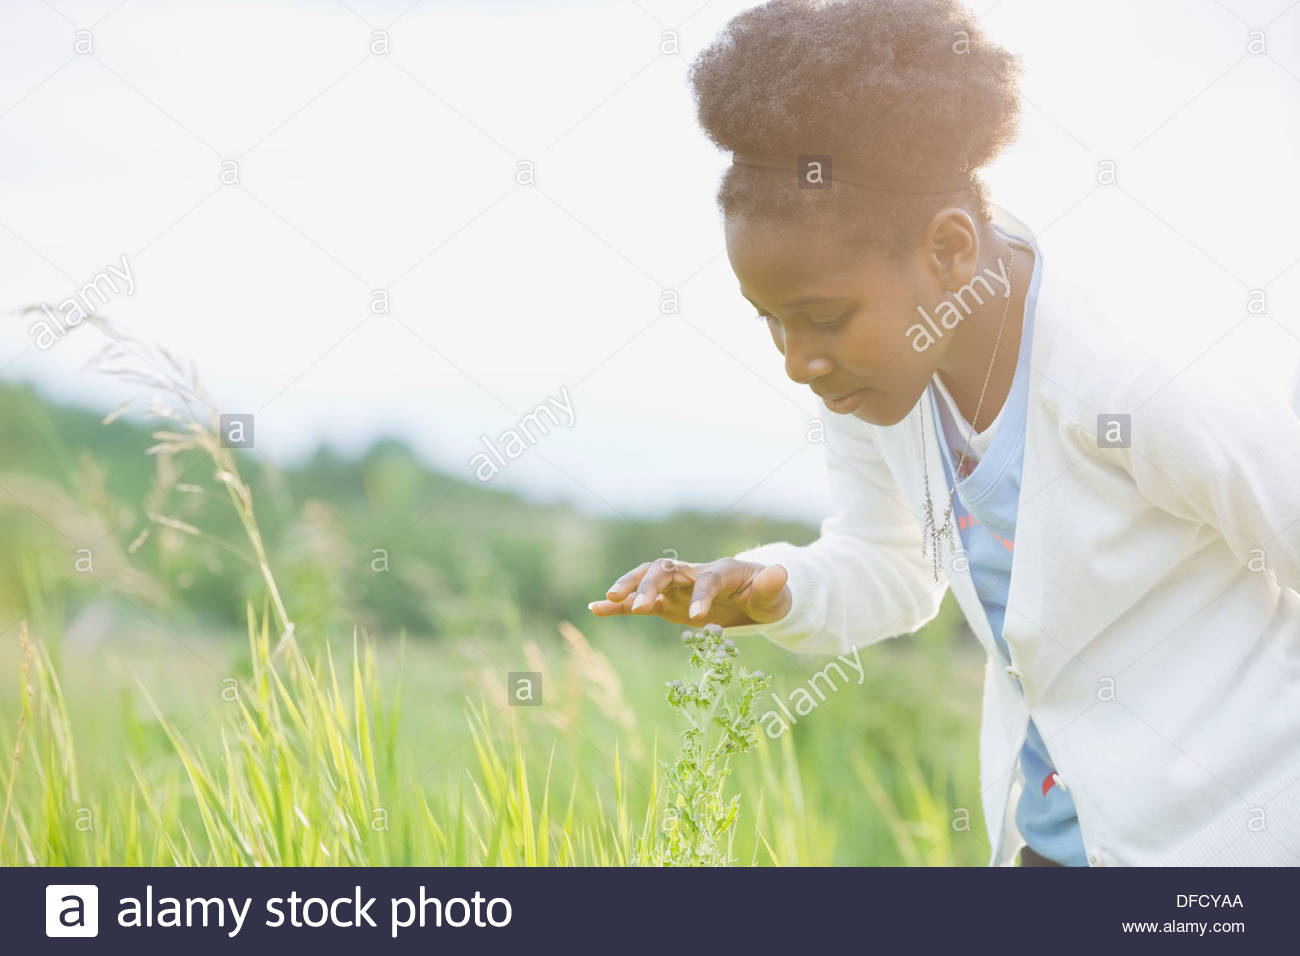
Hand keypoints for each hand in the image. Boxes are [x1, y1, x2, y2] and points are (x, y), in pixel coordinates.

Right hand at [588, 556, 790, 628]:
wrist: (755, 598)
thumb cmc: (767, 597)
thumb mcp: (774, 595)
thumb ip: (772, 586)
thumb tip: (779, 572)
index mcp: (721, 571)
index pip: (707, 579)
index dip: (702, 594)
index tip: (697, 617)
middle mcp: (694, 574)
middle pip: (666, 571)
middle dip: (651, 585)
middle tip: (640, 607)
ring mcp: (678, 588)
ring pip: (648, 580)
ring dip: (629, 587)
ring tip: (607, 600)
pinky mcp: (668, 603)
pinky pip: (640, 602)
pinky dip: (619, 605)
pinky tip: (595, 609)